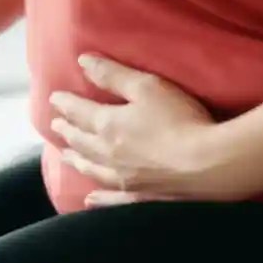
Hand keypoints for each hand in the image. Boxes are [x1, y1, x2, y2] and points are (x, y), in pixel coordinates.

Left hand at [49, 56, 243, 205]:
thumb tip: (82, 62)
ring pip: (91, 169)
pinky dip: (98, 199)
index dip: (65, 103)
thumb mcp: (147, 87)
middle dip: (67, 131)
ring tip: (65, 155)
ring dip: (76, 160)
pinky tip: (90, 200)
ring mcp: (123, 180)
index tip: (53, 98)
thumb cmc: (180, 119)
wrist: (209, 165)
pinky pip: (112, 200)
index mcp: (108, 126)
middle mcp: (108, 155)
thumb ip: (113, 75)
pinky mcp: (140, 199)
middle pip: (81, 141)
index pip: (79, 112)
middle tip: (56, 125)